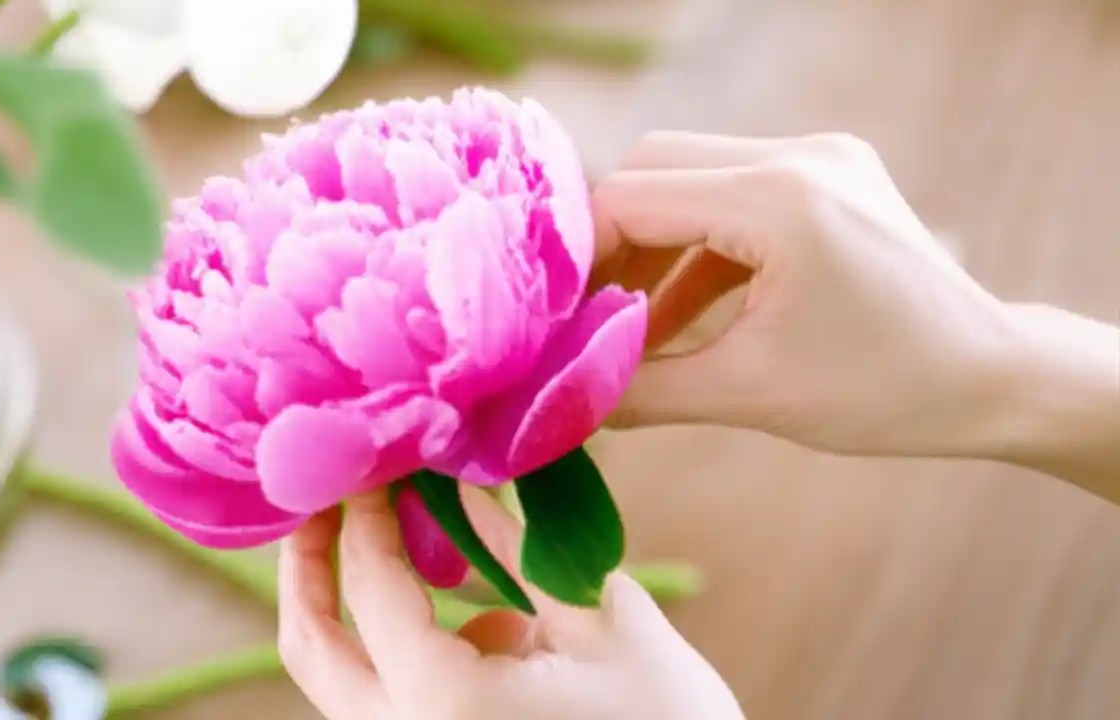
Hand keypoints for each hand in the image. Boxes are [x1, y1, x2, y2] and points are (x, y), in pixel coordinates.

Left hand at [278, 488, 742, 719]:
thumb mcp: (601, 619)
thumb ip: (519, 547)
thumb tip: (464, 477)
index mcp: (444, 702)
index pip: (373, 587)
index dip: (369, 513)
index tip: (376, 461)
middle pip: (313, 645)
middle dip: (311, 565)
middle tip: (328, 501)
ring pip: (342, 678)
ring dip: (357, 607)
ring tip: (412, 542)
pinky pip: (392, 699)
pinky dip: (411, 650)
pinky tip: (500, 630)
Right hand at [592, 132, 1022, 458]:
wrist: (992, 378)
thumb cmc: (886, 392)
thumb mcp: (750, 395)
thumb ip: (642, 388)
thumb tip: (563, 397)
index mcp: (781, 200)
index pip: (633, 196)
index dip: (581, 254)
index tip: (556, 313)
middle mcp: (799, 157)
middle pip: (653, 165)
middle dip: (610, 240)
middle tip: (585, 312)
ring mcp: (817, 159)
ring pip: (688, 175)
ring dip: (650, 244)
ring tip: (625, 322)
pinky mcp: (825, 177)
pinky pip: (729, 196)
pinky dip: (694, 249)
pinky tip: (672, 314)